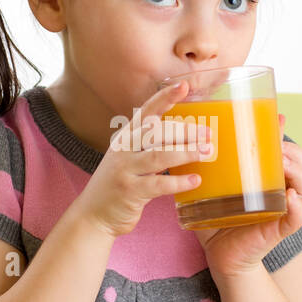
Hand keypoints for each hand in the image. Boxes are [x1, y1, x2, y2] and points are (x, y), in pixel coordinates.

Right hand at [73, 81, 207, 238]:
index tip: (184, 86)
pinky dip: (179, 182)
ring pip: (159, 155)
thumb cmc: (120, 184)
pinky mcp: (130, 191)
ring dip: (186, 152)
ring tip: (207, 152)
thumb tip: (189, 138)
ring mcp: (125, 170)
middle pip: (157, 132)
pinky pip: (159, 184)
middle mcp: (124, 149)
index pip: (146, 111)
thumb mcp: (129, 158)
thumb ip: (150, 146)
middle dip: (184, 130)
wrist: (93, 215)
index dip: (165, 98)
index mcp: (126, 137)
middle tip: (207, 132)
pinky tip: (195, 180)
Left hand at [194, 112, 301, 276]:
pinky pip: (295, 219)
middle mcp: (282, 195)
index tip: (277, 123)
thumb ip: (213, 166)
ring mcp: (282, 213)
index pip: (292, 156)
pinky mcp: (277, 232)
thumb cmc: (218, 220)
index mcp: (271, 182)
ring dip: (298, 174)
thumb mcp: (217, 188)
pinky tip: (290, 198)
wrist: (218, 255)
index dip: (288, 141)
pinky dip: (297, 209)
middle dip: (293, 154)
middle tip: (275, 146)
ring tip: (283, 165)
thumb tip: (199, 135)